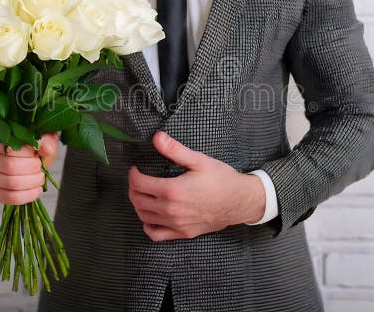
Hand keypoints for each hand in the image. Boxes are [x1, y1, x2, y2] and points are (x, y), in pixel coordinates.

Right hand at [0, 130, 58, 204]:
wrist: (24, 161)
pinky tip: (36, 190)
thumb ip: (45, 140)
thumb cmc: (30, 148)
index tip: (37, 155)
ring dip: (31, 183)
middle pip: (10, 167)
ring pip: (10, 184)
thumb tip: (46, 149)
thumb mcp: (40, 138)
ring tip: (39, 178)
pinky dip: (27, 196)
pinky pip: (9, 197)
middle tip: (40, 169)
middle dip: (31, 170)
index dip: (28, 154)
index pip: (10, 148)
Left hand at [128, 131, 266, 240]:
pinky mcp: (183, 233)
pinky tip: (150, 216)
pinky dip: (148, 226)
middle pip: (138, 201)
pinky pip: (156, 235)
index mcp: (173, 190)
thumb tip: (157, 138)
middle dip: (133, 188)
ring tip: (143, 194)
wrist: (240, 201)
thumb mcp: (199, 160)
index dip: (133, 175)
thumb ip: (175, 150)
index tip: (135, 169)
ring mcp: (176, 224)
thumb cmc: (222, 180)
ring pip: (144, 217)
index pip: (139, 184)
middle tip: (138, 179)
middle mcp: (171, 210)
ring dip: (138, 204)